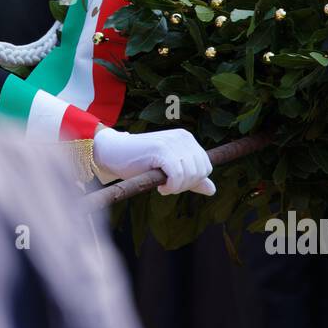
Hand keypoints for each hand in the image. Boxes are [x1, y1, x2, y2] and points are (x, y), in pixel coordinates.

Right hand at [92, 127, 215, 195]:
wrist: (115, 153)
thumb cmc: (141, 162)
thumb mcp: (170, 169)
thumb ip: (190, 178)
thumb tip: (212, 190)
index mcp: (188, 139)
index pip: (206, 167)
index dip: (193, 182)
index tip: (174, 184)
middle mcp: (183, 137)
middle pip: (200, 172)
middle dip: (185, 186)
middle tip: (168, 186)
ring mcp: (172, 142)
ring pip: (190, 175)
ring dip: (177, 188)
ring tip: (162, 185)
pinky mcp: (161, 150)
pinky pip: (177, 176)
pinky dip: (171, 187)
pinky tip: (161, 187)